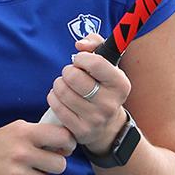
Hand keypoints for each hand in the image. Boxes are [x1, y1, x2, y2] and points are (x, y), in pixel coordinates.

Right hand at [0, 120, 74, 174]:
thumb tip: (66, 145)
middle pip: (60, 165)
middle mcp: (21, 151)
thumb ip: (38, 134)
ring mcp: (15, 173)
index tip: (61, 149)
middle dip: (52, 166)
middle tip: (39, 165)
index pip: (63, 137)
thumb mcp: (13, 131)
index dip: (67, 145)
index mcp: (24, 132)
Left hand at [46, 32, 130, 153]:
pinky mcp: (81, 131)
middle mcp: (110, 103)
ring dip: (59, 84)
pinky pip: (57, 106)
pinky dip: (54, 98)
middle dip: (68, 71)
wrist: (107, 126)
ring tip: (65, 85)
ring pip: (62, 91)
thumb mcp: (108, 64)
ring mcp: (95, 119)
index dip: (82, 58)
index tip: (80, 59)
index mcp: (120, 84)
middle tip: (71, 74)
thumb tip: (80, 45)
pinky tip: (61, 97)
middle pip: (74, 77)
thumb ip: (96, 44)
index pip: (96, 63)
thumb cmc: (103, 87)